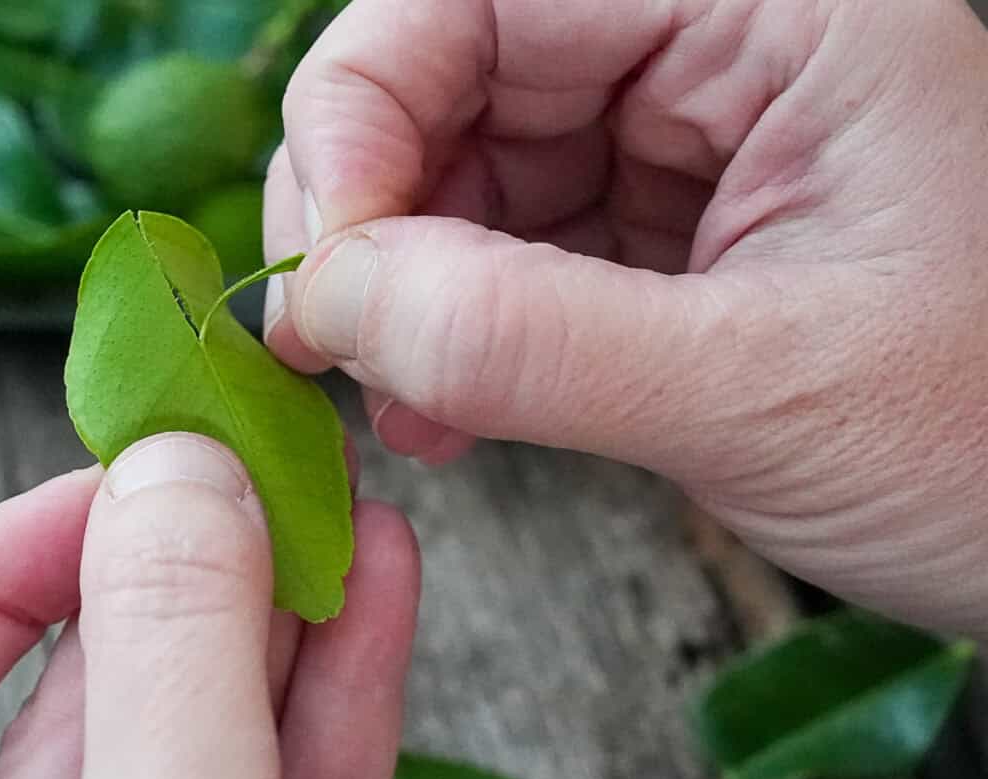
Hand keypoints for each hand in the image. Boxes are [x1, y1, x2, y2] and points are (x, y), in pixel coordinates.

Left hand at [0, 434, 420, 778]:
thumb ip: (168, 677)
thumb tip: (172, 478)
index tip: (112, 482)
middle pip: (71, 711)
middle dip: (172, 577)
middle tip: (246, 461)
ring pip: (200, 751)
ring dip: (275, 621)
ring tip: (329, 499)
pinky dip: (339, 700)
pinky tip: (375, 588)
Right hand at [264, 0, 987, 636]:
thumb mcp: (767, 388)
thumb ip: (533, 339)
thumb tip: (336, 300)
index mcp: (779, 8)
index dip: (367, 110)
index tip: (332, 272)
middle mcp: (718, 46)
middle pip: (450, 70)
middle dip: (367, 208)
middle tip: (328, 342)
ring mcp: (680, 138)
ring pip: (459, 165)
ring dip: (397, 286)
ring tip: (399, 402)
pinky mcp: (656, 229)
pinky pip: (500, 248)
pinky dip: (444, 330)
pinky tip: (439, 409)